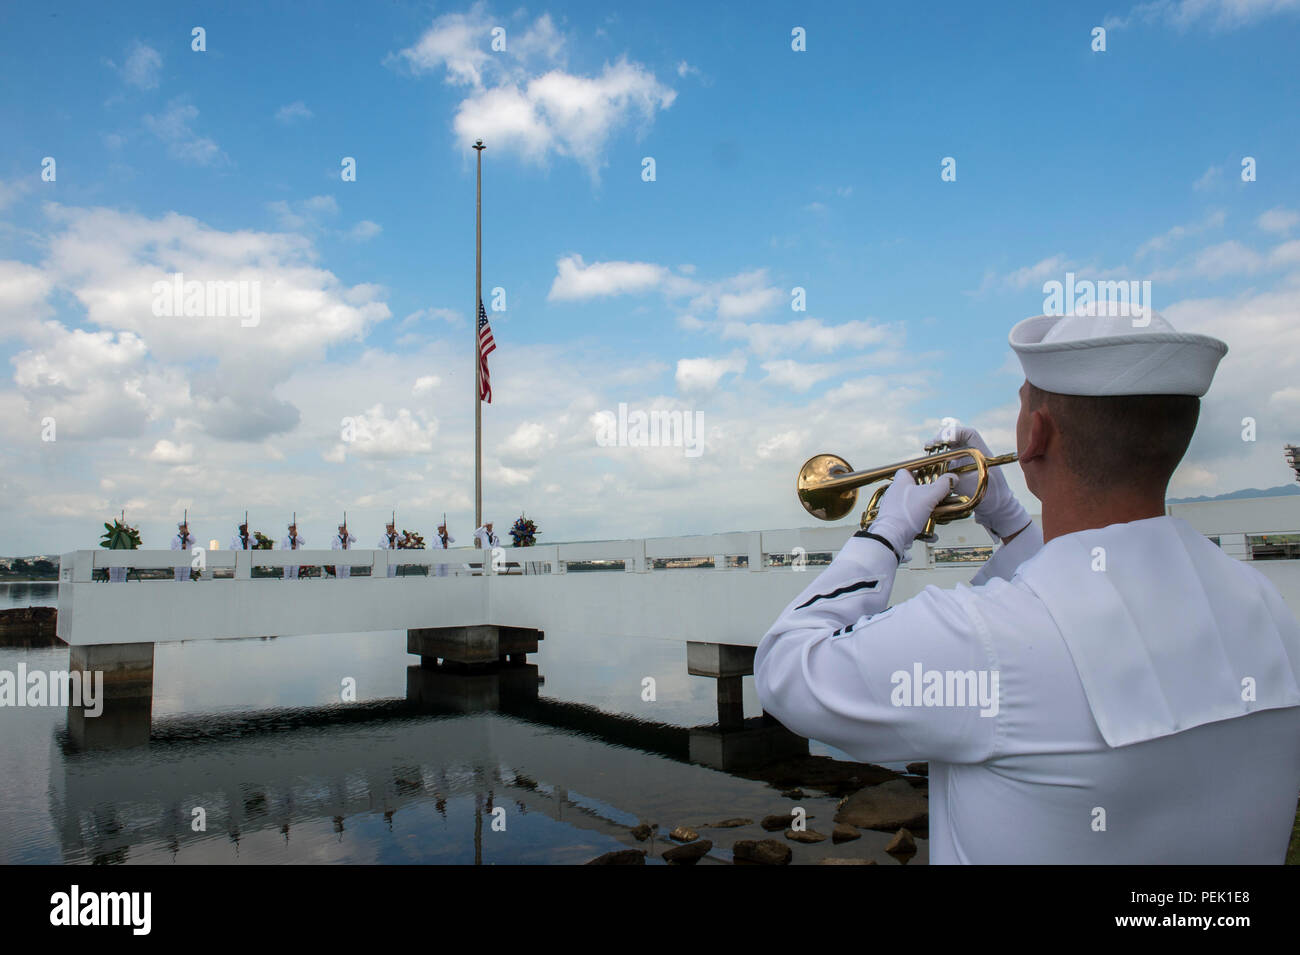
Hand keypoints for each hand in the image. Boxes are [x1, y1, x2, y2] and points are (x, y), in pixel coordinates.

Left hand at [867, 468, 956, 560]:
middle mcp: (894, 493)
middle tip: (937, 498)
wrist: (892, 536)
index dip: (919, 471)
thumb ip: (943, 485)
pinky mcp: (895, 521)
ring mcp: (893, 508)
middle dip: (926, 494)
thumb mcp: (930, 496)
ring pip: (912, 505)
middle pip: (912, 489)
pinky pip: (910, 520)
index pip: (907, 470)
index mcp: (900, 482)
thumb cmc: (907, 513)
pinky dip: (921, 525)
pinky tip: (930, 532)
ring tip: (935, 515)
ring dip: (925, 511)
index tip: (931, 476)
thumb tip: (952, 478)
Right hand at [929, 422, 1028, 538]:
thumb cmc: (993, 498)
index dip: (954, 432)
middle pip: (956, 439)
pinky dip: (937, 462)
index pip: (969, 434)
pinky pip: (947, 462)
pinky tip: (929, 467)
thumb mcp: (976, 488)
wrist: (998, 511)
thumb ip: (959, 480)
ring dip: (937, 450)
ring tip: (927, 454)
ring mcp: (966, 463)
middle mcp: (973, 455)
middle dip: (941, 440)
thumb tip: (941, 477)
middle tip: (929, 446)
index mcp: (982, 453)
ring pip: (949, 450)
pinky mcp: (960, 473)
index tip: (943, 440)